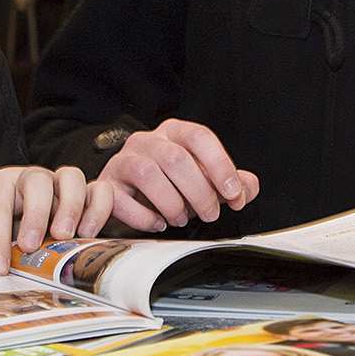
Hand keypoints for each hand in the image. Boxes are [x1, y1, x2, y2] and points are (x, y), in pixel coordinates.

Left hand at [0, 164, 114, 273]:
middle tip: (32, 245)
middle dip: (35, 213)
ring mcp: (61, 184)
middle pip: (37, 181)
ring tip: (67, 236)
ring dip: (71, 207)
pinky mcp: (86, 194)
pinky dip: (99, 208)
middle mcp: (32, 178)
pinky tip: (90, 234)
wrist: (19, 212)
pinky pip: (100, 190)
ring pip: (71, 177)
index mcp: (0, 185)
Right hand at [99, 119, 258, 232]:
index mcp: (173, 132)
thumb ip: (228, 183)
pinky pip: (122, 199)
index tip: (234, 193)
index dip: (220, 165)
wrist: (124, 198)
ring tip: (181, 219)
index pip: (199, 137)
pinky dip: (145, 217)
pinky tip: (158, 223)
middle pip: (175, 158)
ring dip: (172, 203)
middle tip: (210, 214)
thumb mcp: (202, 182)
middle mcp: (146, 141)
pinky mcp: (106, 185)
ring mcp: (122, 160)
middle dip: (199, 192)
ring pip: (148, 174)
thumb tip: (248, 186)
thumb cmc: (167, 186)